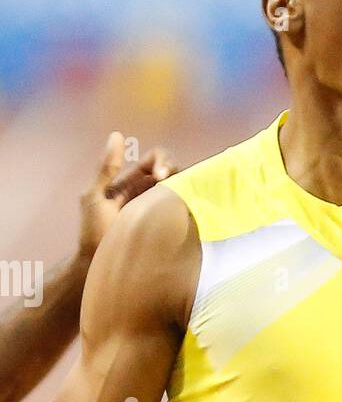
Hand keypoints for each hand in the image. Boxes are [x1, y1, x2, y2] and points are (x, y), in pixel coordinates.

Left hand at [77, 132, 176, 260]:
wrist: (97, 265)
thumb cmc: (93, 233)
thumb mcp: (95, 196)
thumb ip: (107, 168)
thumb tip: (117, 135)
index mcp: (130, 182)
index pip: (154, 160)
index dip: (161, 160)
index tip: (161, 175)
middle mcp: (146, 193)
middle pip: (171, 171)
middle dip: (174, 171)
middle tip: (169, 185)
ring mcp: (156, 210)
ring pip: (179, 188)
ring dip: (183, 186)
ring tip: (179, 196)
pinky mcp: (166, 227)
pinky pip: (182, 211)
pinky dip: (187, 204)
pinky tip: (186, 208)